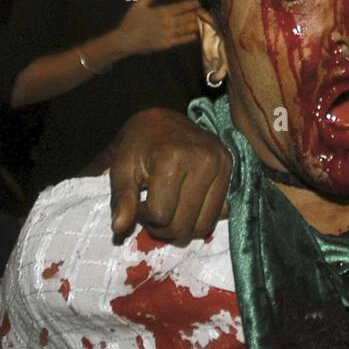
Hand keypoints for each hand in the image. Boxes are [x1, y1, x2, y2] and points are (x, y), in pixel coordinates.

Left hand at [109, 108, 231, 243]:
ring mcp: (221, 163)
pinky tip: (185, 202)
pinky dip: (199, 217)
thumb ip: (122, 199)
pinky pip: (218, 214)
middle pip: (183, 224)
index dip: (144, 215)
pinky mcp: (230, 168)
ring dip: (182, 226)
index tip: (139, 200)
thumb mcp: (121, 168)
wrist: (163, 120)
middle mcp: (203, 160)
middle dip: (162, 226)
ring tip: (169, 207)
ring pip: (202, 226)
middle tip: (152, 209)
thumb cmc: (138, 144)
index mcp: (173, 157)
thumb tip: (119, 228)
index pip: (160, 214)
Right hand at [111, 0, 200, 57]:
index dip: (190, 5)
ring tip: (202, 22)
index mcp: (161, 12)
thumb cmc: (131, 21)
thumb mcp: (139, 5)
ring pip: (185, 29)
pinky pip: (180, 40)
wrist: (125, 40)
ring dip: (194, 25)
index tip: (198, 3)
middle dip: (195, 15)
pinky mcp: (166, 44)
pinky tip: (195, 35)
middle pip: (185, 18)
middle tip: (204, 12)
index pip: (180, 7)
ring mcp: (167, 34)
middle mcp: (167, 23)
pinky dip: (188, 38)